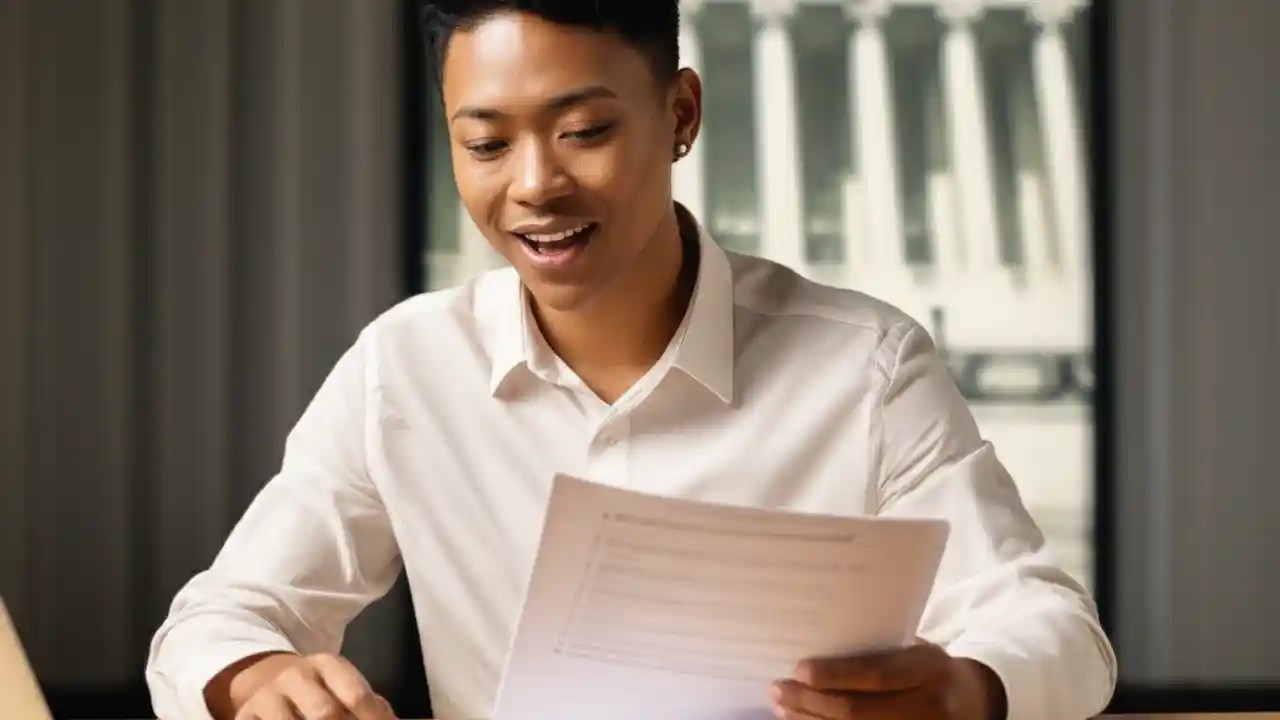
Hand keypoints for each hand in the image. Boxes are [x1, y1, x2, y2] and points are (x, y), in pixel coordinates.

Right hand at [213, 652, 397, 719]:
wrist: (264, 680)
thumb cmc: (319, 692)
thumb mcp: (345, 688)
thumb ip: (374, 708)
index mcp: (328, 665)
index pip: (357, 695)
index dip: (375, 719)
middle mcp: (296, 676)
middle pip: (325, 712)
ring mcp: (267, 697)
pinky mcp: (245, 715)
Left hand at [769, 641, 1005, 719]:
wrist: (974, 702)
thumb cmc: (930, 669)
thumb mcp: (916, 651)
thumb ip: (878, 651)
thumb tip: (817, 643)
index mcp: (929, 669)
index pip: (876, 675)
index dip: (834, 675)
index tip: (799, 670)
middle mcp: (928, 705)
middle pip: (858, 712)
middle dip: (812, 702)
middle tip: (779, 690)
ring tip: (783, 708)